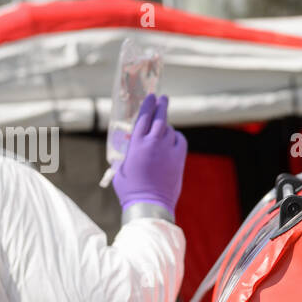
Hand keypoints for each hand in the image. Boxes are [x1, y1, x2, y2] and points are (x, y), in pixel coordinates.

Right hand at [112, 93, 186, 213]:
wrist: (150, 204)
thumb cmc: (131, 190)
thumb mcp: (121, 170)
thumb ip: (125, 158)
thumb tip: (124, 156)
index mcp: (136, 144)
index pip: (143, 118)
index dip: (148, 106)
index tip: (151, 97)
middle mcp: (153, 143)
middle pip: (160, 118)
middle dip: (162, 106)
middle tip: (163, 98)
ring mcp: (168, 151)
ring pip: (169, 130)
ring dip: (166, 127)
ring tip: (163, 128)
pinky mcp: (179, 159)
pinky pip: (180, 141)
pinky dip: (177, 138)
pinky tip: (174, 139)